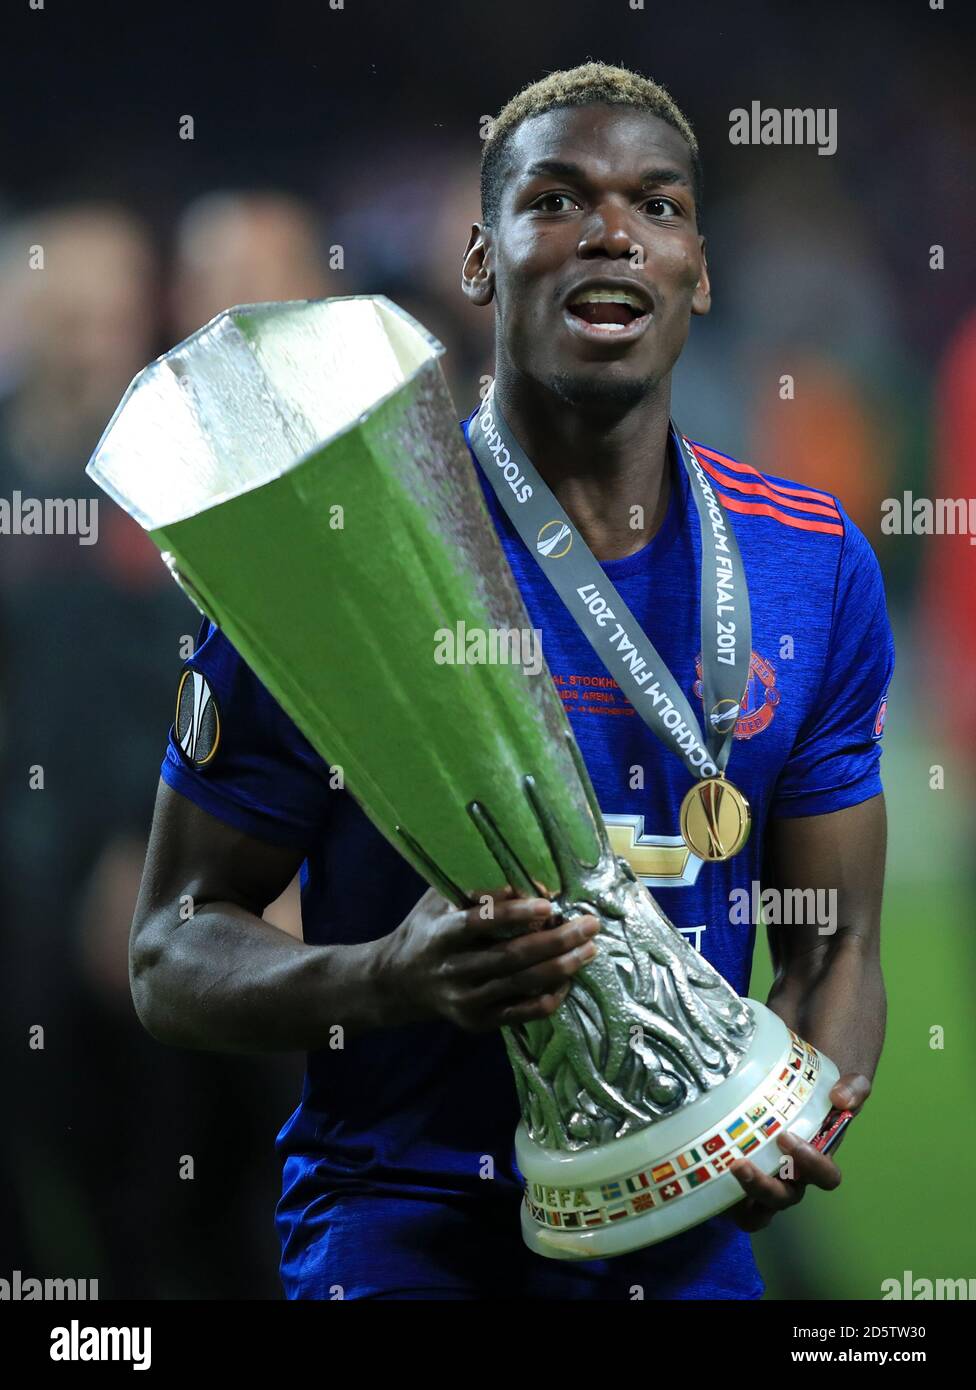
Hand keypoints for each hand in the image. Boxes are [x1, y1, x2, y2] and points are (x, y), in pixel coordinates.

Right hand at [375, 885, 599, 1032]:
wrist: (399, 983)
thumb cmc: (427, 929)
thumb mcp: (439, 900)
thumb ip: (478, 888)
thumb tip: (532, 882)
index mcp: (441, 934)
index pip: (479, 923)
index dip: (514, 914)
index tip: (548, 903)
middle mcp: (453, 970)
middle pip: (511, 957)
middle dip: (557, 940)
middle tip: (589, 924)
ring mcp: (466, 1000)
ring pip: (522, 984)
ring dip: (562, 966)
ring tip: (590, 948)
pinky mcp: (477, 1022)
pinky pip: (522, 1013)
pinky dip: (550, 997)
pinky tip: (569, 979)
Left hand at [728, 1073, 870, 1231]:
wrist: (794, 1087)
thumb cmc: (821, 1093)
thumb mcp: (845, 1084)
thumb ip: (853, 1087)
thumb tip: (841, 1099)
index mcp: (817, 1161)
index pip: (825, 1178)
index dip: (810, 1165)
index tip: (786, 1137)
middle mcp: (792, 1178)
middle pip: (784, 1200)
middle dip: (764, 1187)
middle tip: (742, 1162)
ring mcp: (765, 1181)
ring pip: (757, 1211)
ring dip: (740, 1196)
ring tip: (725, 1171)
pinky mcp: (739, 1179)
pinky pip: (730, 1201)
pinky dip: (718, 1192)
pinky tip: (705, 1169)